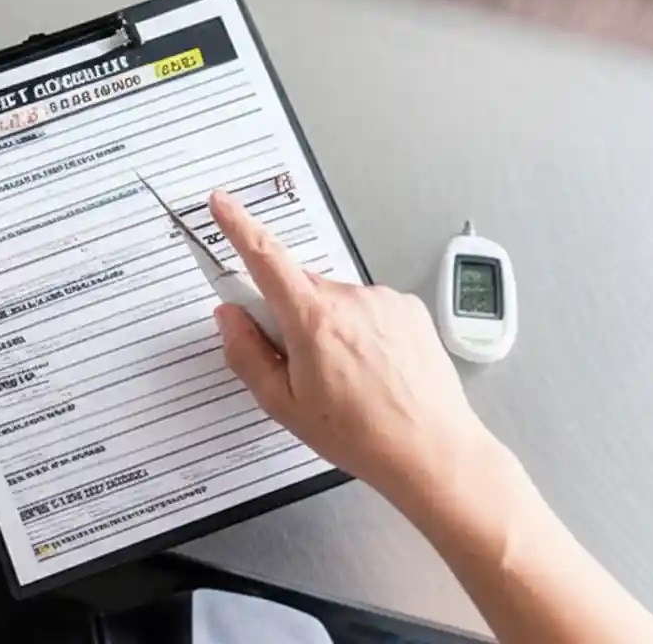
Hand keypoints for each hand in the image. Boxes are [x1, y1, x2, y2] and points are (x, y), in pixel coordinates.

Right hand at [208, 191, 492, 496]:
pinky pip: (367, 309)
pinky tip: (370, 370)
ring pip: (334, 302)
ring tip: (345, 378)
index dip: (237, 225)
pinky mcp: (407, 309)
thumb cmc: (361, 435)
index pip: (265, 258)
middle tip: (297, 365)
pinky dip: (360, 331)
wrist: (430, 450)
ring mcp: (383, 301)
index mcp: (313, 320)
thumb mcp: (284, 404)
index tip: (222, 203)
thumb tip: (230, 319)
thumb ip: (247, 355)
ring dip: (327, 327)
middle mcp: (350, 299)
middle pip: (299, 288)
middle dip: (288, 316)